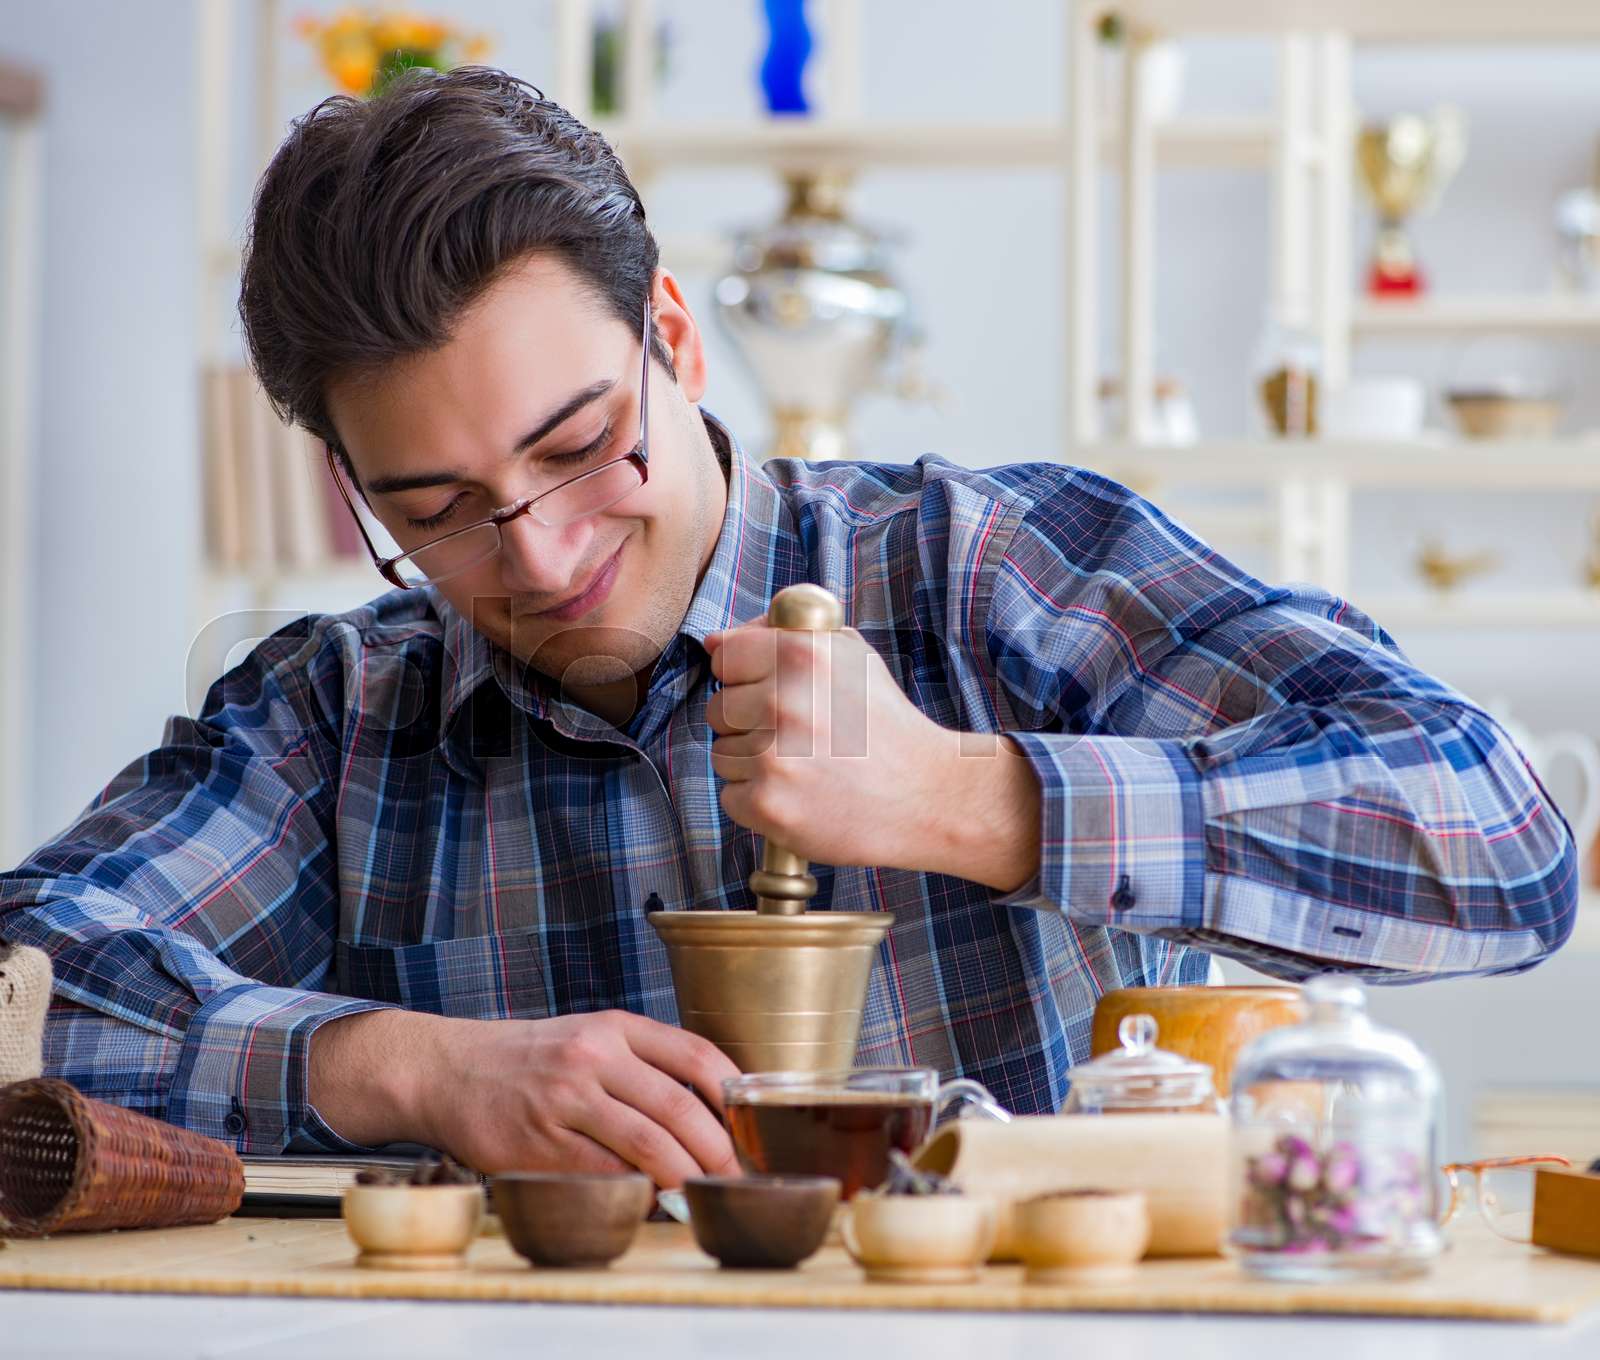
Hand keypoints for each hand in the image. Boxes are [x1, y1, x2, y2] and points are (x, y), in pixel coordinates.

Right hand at [311, 1008, 741, 1186]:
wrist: (449, 1070)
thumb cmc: (532, 1059)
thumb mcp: (590, 1037)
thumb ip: (644, 1064)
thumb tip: (710, 1113)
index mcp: (614, 1028)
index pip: (694, 1055)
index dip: (732, 1094)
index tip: (749, 1126)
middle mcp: (592, 1057)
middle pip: (678, 1106)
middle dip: (717, 1149)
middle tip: (735, 1175)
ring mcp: (564, 1100)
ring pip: (645, 1144)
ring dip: (683, 1176)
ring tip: (703, 1193)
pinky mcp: (539, 1144)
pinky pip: (602, 1174)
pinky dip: (634, 1192)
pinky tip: (650, 1199)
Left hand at [704, 619, 1040, 889]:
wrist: (929, 795)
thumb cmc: (886, 725)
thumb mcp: (850, 656)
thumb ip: (783, 636)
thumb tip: (714, 642)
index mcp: (802, 655)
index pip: (724, 655)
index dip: (744, 674)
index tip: (770, 690)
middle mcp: (783, 701)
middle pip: (717, 708)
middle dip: (747, 721)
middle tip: (798, 736)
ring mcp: (773, 756)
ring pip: (721, 754)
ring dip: (753, 763)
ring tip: (805, 766)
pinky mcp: (769, 804)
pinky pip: (731, 795)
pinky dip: (758, 800)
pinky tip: (800, 794)